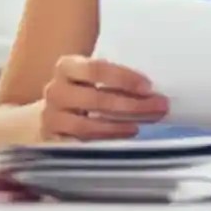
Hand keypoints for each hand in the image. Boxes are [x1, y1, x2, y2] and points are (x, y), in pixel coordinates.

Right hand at [39, 56, 168, 140]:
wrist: (55, 111)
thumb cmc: (84, 88)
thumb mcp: (94, 76)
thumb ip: (116, 77)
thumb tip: (153, 88)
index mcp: (67, 67)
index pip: (96, 69)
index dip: (124, 78)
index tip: (148, 87)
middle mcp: (56, 91)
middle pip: (94, 99)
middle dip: (131, 105)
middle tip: (158, 107)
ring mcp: (52, 117)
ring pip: (86, 125)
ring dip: (118, 127)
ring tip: (140, 126)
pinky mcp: (54, 140)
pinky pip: (80, 144)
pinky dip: (104, 141)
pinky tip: (122, 137)